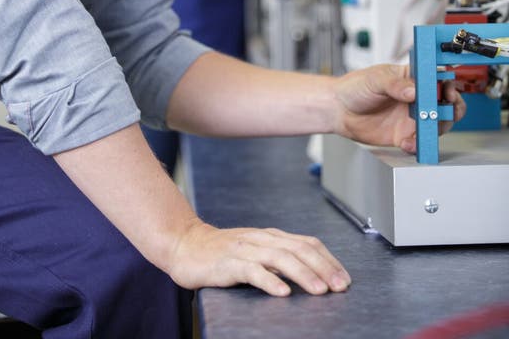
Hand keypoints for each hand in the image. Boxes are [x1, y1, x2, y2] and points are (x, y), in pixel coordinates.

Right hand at [170, 219, 350, 296]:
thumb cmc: (222, 253)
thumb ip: (277, 258)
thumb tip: (310, 274)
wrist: (185, 244)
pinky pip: (252, 270)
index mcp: (271, 236)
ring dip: (304, 274)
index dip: (328, 260)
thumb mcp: (255, 251)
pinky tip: (283, 292)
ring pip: (280, 258)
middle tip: (340, 286)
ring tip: (320, 291)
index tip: (344, 278)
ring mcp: (245, 249)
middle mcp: (261, 239)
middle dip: (323, 267)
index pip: (307, 243)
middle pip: (299, 249)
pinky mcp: (228, 262)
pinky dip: (270, 281)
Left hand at [332, 64, 464, 152]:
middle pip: (446, 103)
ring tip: (422, 130)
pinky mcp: (405, 135)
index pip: (438, 79)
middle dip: (452, 109)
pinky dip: (418, 144)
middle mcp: (417, 98)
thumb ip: (395, 85)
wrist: (339, 110)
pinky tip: (408, 143)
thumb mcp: (375, 79)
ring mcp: (412, 117)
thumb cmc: (355, 87)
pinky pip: (420, 142)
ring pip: (438, 124)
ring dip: (436, 129)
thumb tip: (414, 90)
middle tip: (442, 114)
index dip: (448, 85)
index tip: (447, 94)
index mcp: (412, 77)